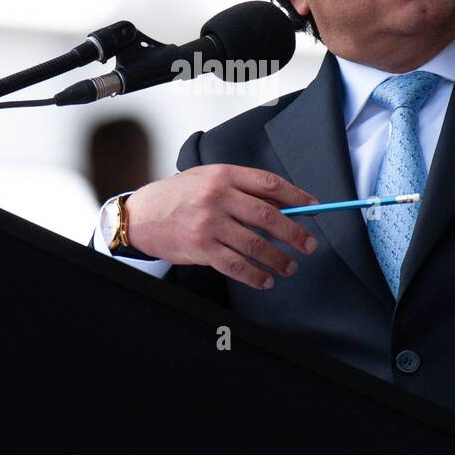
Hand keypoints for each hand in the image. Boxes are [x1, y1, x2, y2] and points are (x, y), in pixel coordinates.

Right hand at [123, 165, 319, 288]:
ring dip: (279, 259)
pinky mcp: (201, 248)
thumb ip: (243, 189)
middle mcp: (217, 197)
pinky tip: (265, 279)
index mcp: (223, 175)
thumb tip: (284, 204)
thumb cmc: (178, 196)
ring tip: (290, 266)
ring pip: (256, 244)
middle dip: (295, 233)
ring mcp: (209, 224)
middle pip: (269, 216)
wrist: (142, 216)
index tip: (313, 207)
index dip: (296, 196)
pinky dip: (256, 275)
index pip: (269, 184)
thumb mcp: (209, 180)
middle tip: (309, 244)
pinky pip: (237, 265)